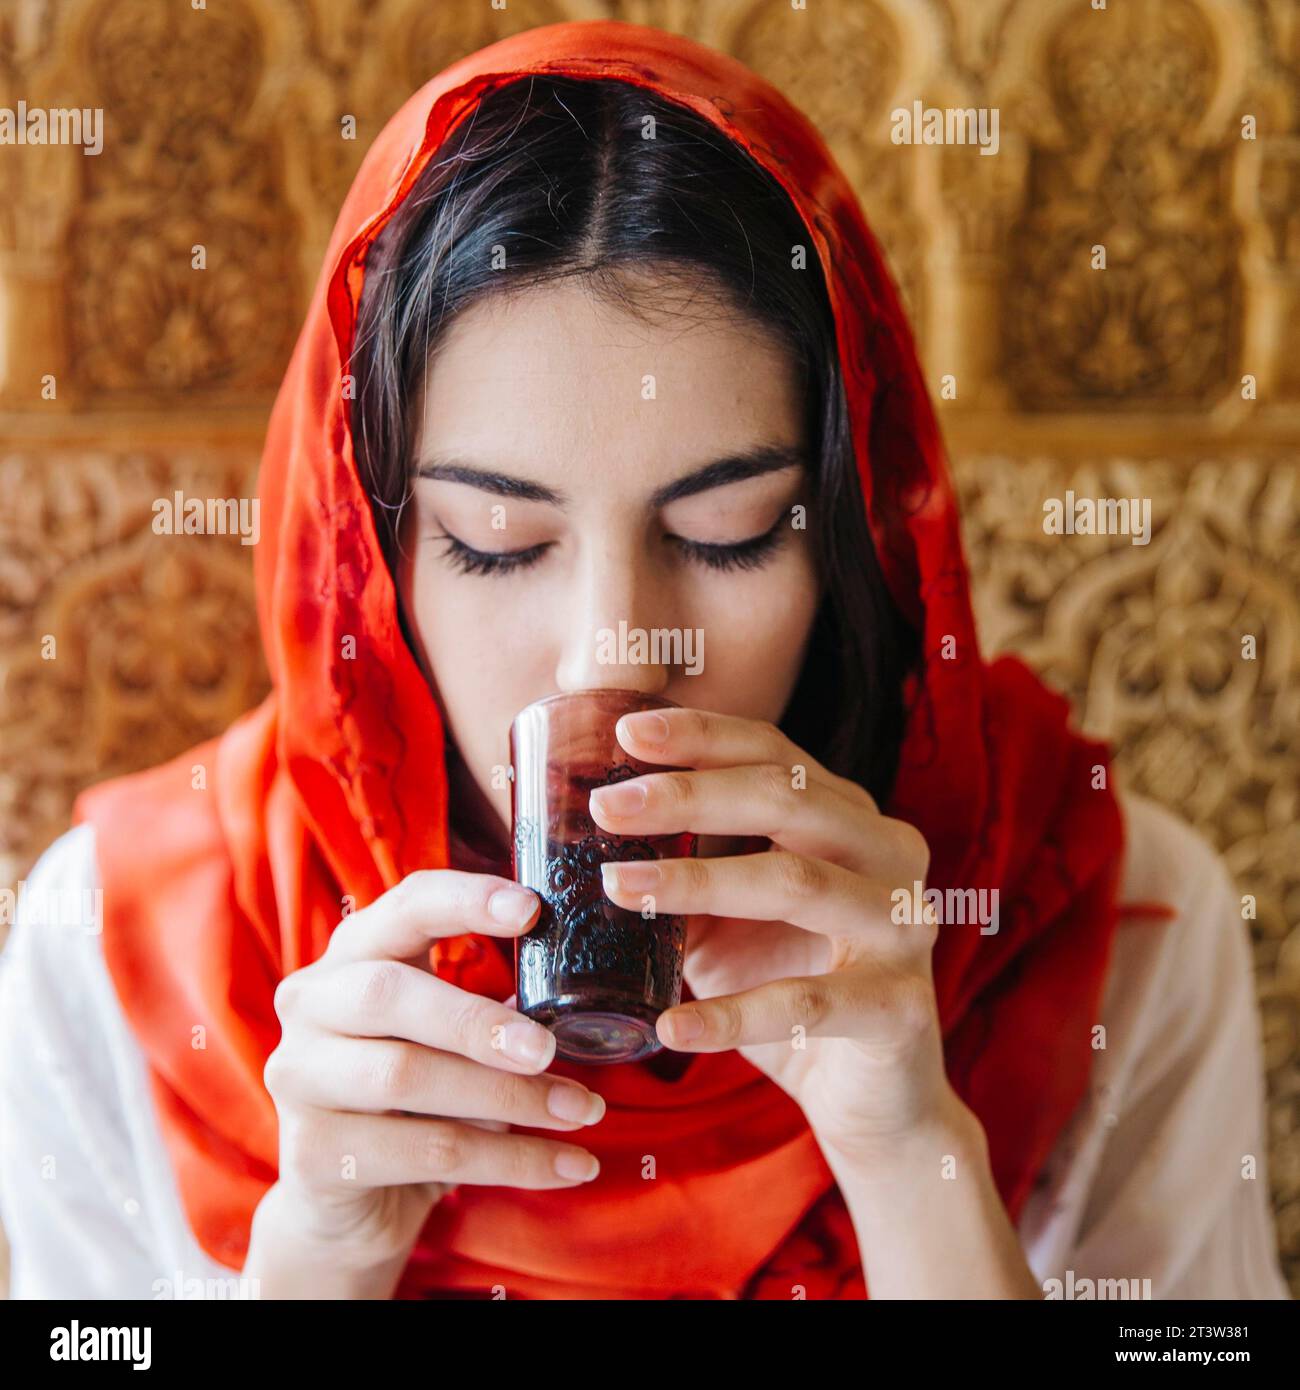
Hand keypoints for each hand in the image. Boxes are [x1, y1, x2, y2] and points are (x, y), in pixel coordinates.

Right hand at [255, 868, 605, 1287]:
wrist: (346, 1204)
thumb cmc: (414, 1099)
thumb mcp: (446, 1039)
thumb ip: (491, 1009)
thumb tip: (579, 1000)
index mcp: (353, 954)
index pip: (404, 906)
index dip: (466, 900)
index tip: (532, 909)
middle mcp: (311, 1004)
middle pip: (387, 993)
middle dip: (477, 1020)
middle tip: (548, 1048)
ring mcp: (299, 1078)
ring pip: (406, 1076)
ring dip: (508, 1098)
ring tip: (581, 1110)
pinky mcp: (311, 1153)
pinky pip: (425, 1152)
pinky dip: (510, 1160)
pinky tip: (567, 1165)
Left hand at [589, 706, 958, 1160]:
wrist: (872, 1095)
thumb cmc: (790, 983)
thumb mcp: (729, 917)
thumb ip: (684, 868)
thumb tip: (582, 832)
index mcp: (849, 817)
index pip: (775, 754)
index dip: (702, 737)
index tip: (624, 732)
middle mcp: (887, 854)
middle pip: (788, 799)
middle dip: (689, 795)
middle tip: (605, 806)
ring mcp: (904, 927)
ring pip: (797, 884)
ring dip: (699, 883)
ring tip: (617, 888)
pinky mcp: (899, 1006)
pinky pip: (807, 1003)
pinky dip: (732, 1015)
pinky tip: (670, 1026)